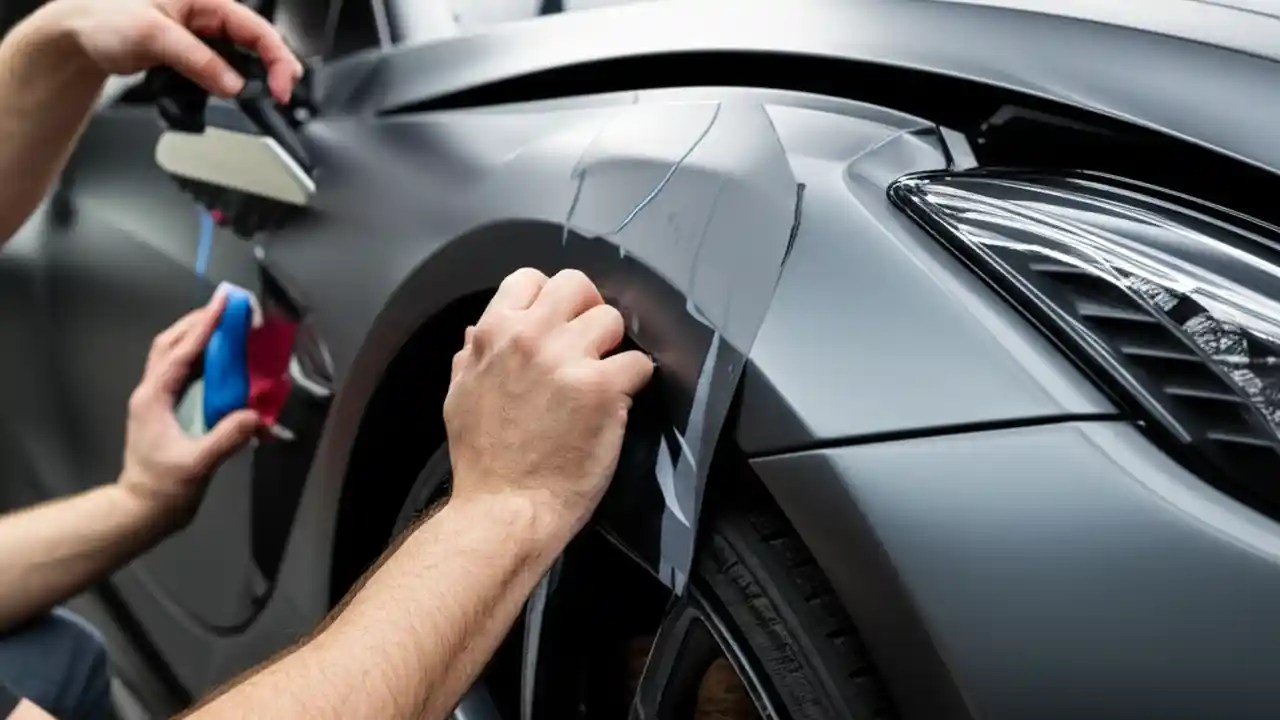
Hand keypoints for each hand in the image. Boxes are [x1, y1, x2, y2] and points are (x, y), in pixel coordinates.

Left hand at [33, 0, 301, 101]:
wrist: (78, 35)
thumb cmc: (104, 19)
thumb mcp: (154, 36)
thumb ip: (198, 60)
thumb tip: (233, 84)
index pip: (257, 29)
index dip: (277, 59)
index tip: (282, 88)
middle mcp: (208, 14)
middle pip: (258, 44)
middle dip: (274, 71)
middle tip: (279, 98)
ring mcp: (203, 35)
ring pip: (244, 59)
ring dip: (255, 80)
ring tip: (261, 100)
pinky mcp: (194, 53)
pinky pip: (224, 69)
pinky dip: (233, 85)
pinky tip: (233, 96)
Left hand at [119, 293, 259, 524]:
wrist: (142, 510)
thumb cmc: (165, 488)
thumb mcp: (197, 466)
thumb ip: (225, 439)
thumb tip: (254, 415)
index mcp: (155, 398)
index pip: (182, 352)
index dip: (205, 325)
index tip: (225, 302)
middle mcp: (151, 391)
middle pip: (171, 343)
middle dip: (198, 321)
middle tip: (228, 306)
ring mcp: (155, 399)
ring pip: (172, 354)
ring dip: (196, 335)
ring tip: (225, 323)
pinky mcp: (163, 408)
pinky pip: (181, 370)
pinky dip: (199, 355)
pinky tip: (220, 357)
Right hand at [443, 269, 653, 542]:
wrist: (505, 509)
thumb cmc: (482, 460)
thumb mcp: (459, 396)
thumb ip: (474, 356)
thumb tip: (479, 332)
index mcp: (495, 332)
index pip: (530, 278)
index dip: (549, 299)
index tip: (558, 325)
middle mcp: (532, 336)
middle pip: (577, 286)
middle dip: (587, 311)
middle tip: (589, 345)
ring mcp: (569, 360)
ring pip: (613, 319)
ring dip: (613, 348)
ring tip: (602, 378)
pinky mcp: (603, 389)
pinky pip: (639, 363)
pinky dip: (634, 382)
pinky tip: (618, 403)